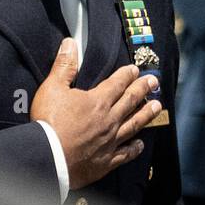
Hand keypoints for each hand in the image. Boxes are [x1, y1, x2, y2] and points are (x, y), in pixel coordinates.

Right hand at [30, 38, 162, 188]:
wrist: (47, 158)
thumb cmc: (48, 123)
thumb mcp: (52, 88)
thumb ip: (64, 66)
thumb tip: (70, 44)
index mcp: (98, 101)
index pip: (118, 83)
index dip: (128, 75)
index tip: (136, 69)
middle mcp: (109, 120)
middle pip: (131, 101)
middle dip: (143, 89)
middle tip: (154, 82)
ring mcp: (110, 141)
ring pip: (134, 125)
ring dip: (146, 114)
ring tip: (157, 106)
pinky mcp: (106, 161)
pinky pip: (125, 153)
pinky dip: (134, 148)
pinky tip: (140, 144)